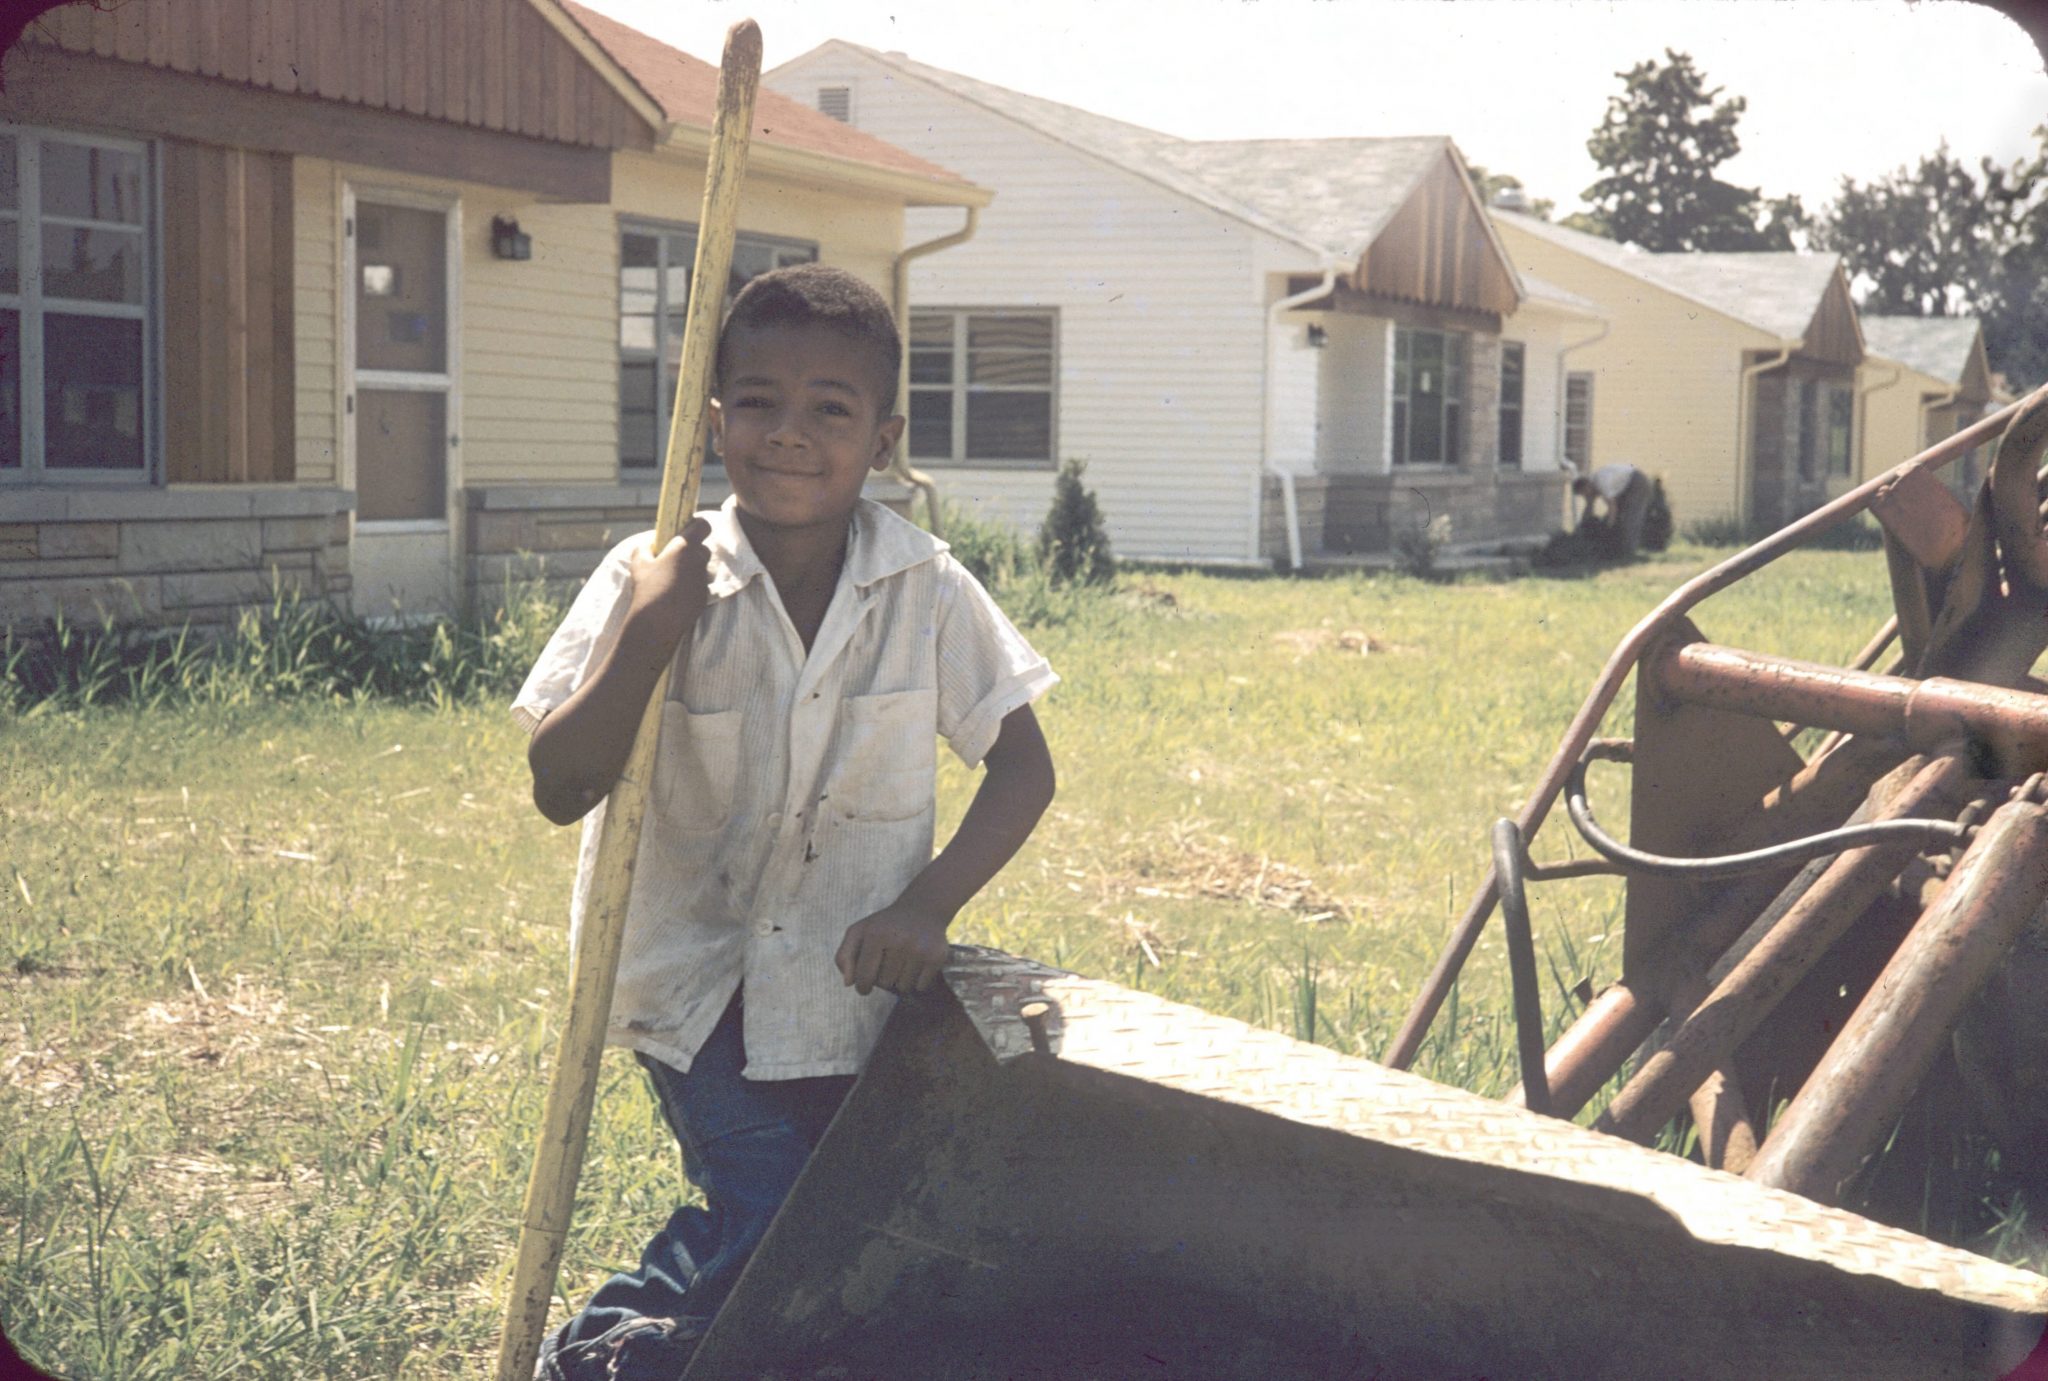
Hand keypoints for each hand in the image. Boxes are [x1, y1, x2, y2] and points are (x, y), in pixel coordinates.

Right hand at [625, 518, 713, 652]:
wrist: (656, 622)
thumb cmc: (647, 588)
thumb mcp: (638, 562)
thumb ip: (646, 546)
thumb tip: (651, 542)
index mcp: (684, 547)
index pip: (703, 525)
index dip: (697, 525)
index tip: (686, 529)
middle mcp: (698, 562)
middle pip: (702, 548)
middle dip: (691, 550)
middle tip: (673, 557)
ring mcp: (703, 580)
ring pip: (700, 568)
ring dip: (690, 569)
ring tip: (671, 578)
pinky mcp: (704, 597)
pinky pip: (699, 585)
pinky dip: (690, 586)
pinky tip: (674, 594)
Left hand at [835, 901, 950, 995]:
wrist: (922, 909)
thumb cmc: (885, 925)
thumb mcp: (859, 932)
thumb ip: (844, 956)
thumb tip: (848, 983)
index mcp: (876, 934)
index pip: (864, 976)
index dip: (862, 986)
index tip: (864, 987)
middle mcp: (899, 940)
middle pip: (884, 983)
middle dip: (883, 979)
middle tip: (888, 964)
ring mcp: (919, 949)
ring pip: (903, 987)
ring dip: (900, 980)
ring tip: (902, 962)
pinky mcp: (937, 957)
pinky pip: (920, 986)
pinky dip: (916, 981)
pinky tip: (916, 964)